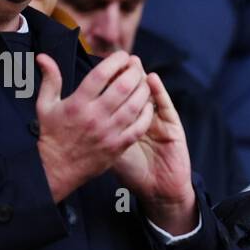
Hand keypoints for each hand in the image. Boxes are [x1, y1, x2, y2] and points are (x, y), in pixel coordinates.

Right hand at [35, 50, 152, 202]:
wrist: (57, 168)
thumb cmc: (52, 134)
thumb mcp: (45, 105)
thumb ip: (50, 79)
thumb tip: (43, 56)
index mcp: (77, 103)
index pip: (101, 74)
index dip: (115, 61)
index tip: (123, 56)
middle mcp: (95, 116)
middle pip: (122, 87)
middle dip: (134, 71)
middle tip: (137, 65)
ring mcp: (108, 132)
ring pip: (134, 105)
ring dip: (143, 90)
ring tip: (145, 81)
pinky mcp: (118, 146)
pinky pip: (139, 127)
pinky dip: (147, 114)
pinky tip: (149, 104)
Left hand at [113, 68, 196, 233]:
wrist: (158, 191)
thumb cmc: (133, 173)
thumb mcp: (110, 151)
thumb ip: (99, 132)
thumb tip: (76, 119)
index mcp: (128, 122)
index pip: (119, 95)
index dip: (112, 80)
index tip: (102, 67)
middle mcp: (144, 119)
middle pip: (134, 90)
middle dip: (127, 74)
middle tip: (120, 58)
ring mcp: (159, 122)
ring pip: (149, 95)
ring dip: (141, 78)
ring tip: (133, 62)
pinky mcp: (172, 128)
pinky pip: (165, 107)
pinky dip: (159, 93)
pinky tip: (152, 80)